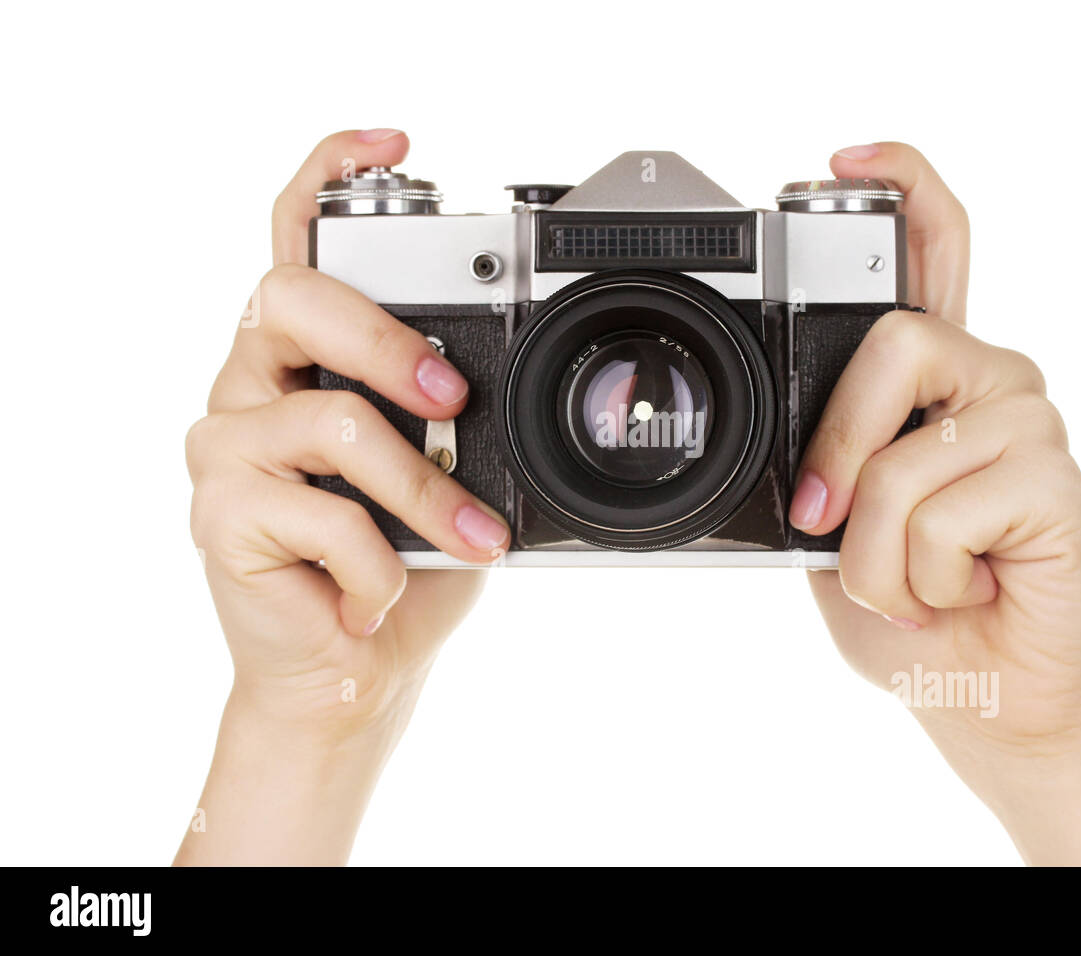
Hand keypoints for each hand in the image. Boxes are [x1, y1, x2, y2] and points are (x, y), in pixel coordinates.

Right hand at [177, 130, 508, 864]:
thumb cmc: (402, 563)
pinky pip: (327, 516)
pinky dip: (384, 564)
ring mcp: (226, 443)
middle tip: (455, 397)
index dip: (330, 174)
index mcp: (306, 354)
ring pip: (332, 422)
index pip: (295, 238)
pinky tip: (380, 592)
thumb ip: (449, 418)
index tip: (395, 143)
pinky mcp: (219, 513)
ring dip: (422, 491)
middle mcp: (253, 381)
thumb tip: (487, 389)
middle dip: (390, 341)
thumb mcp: (447, 475)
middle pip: (293, 297)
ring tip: (467, 540)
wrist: (352, 668)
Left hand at [792, 144, 1080, 864]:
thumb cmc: (913, 612)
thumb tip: (789, 456)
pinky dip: (923, 581)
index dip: (902, 186)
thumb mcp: (835, 530)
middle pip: (896, 339)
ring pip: (899, 461)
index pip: (935, 251)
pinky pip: (938, 518)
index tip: (847, 158)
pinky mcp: (1054, 477)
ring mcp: (1027, 422)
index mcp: (935, 382)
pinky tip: (969, 590)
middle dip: (838, 451)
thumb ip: (823, 467)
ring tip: (921, 583)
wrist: (983, 696)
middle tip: (829, 521)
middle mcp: (989, 382)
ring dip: (877, 556)